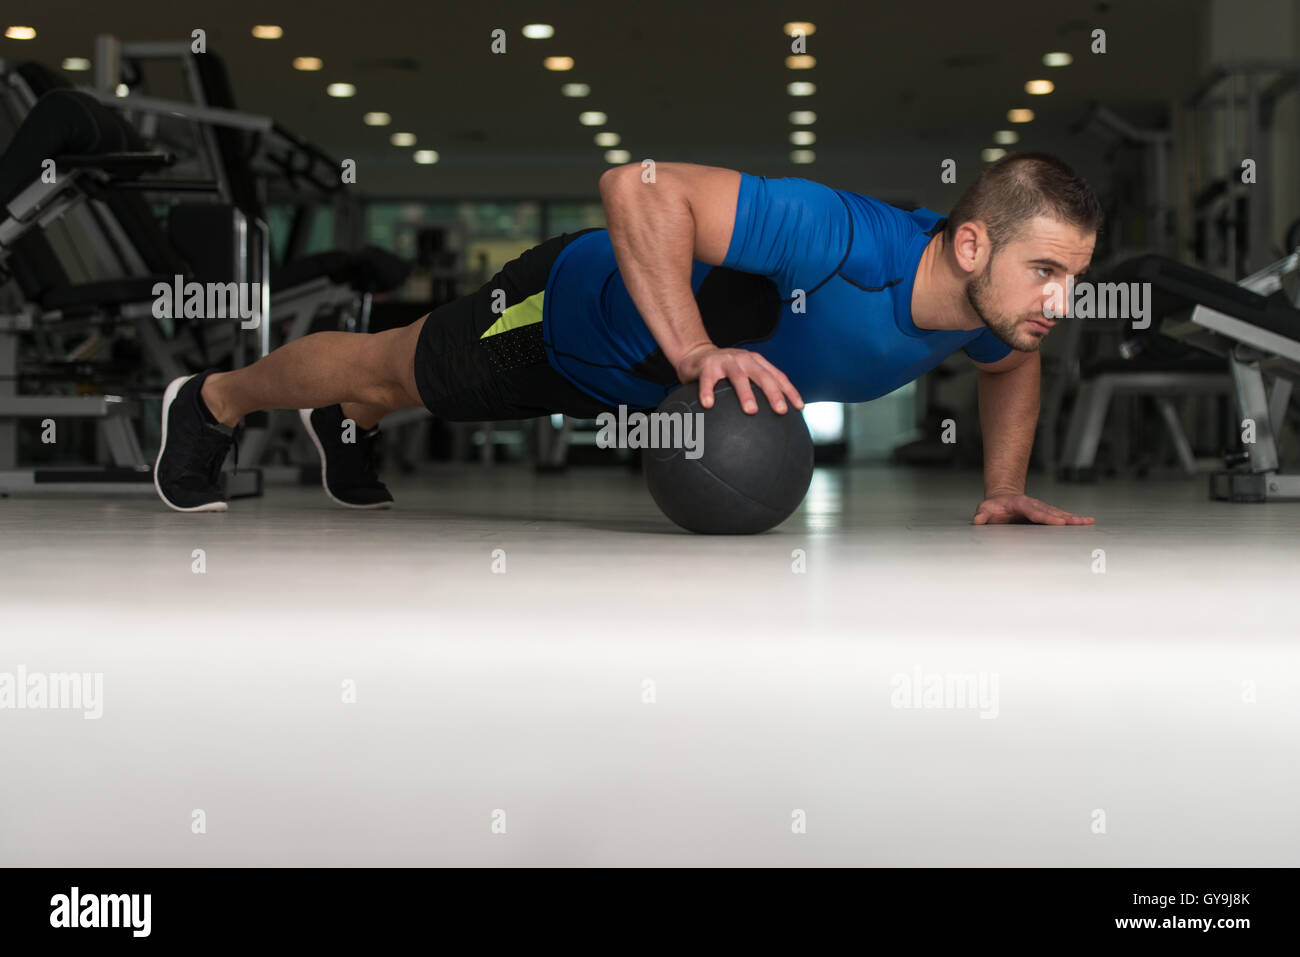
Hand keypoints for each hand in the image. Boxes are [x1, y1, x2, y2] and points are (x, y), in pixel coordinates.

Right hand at [674, 344, 803, 414]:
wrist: (695, 354)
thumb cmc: (723, 370)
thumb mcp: (743, 373)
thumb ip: (756, 388)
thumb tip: (774, 415)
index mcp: (756, 362)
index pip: (777, 376)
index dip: (790, 391)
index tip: (799, 407)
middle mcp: (744, 359)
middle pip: (763, 376)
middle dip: (773, 393)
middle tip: (781, 410)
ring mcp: (725, 361)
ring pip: (739, 377)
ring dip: (746, 394)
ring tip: (751, 411)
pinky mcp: (707, 366)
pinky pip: (708, 381)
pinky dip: (708, 392)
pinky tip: (709, 405)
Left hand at [972, 493, 1094, 525]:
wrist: (1002, 498)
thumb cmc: (994, 507)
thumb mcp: (985, 509)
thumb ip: (982, 515)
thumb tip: (978, 520)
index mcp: (1021, 504)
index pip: (1035, 512)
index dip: (1046, 517)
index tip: (1058, 522)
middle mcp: (1034, 505)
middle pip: (1052, 512)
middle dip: (1066, 518)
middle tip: (1080, 523)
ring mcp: (1042, 508)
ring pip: (1060, 513)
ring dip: (1074, 518)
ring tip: (1088, 522)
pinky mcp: (1047, 513)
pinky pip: (1061, 516)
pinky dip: (1073, 519)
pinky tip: (1087, 521)